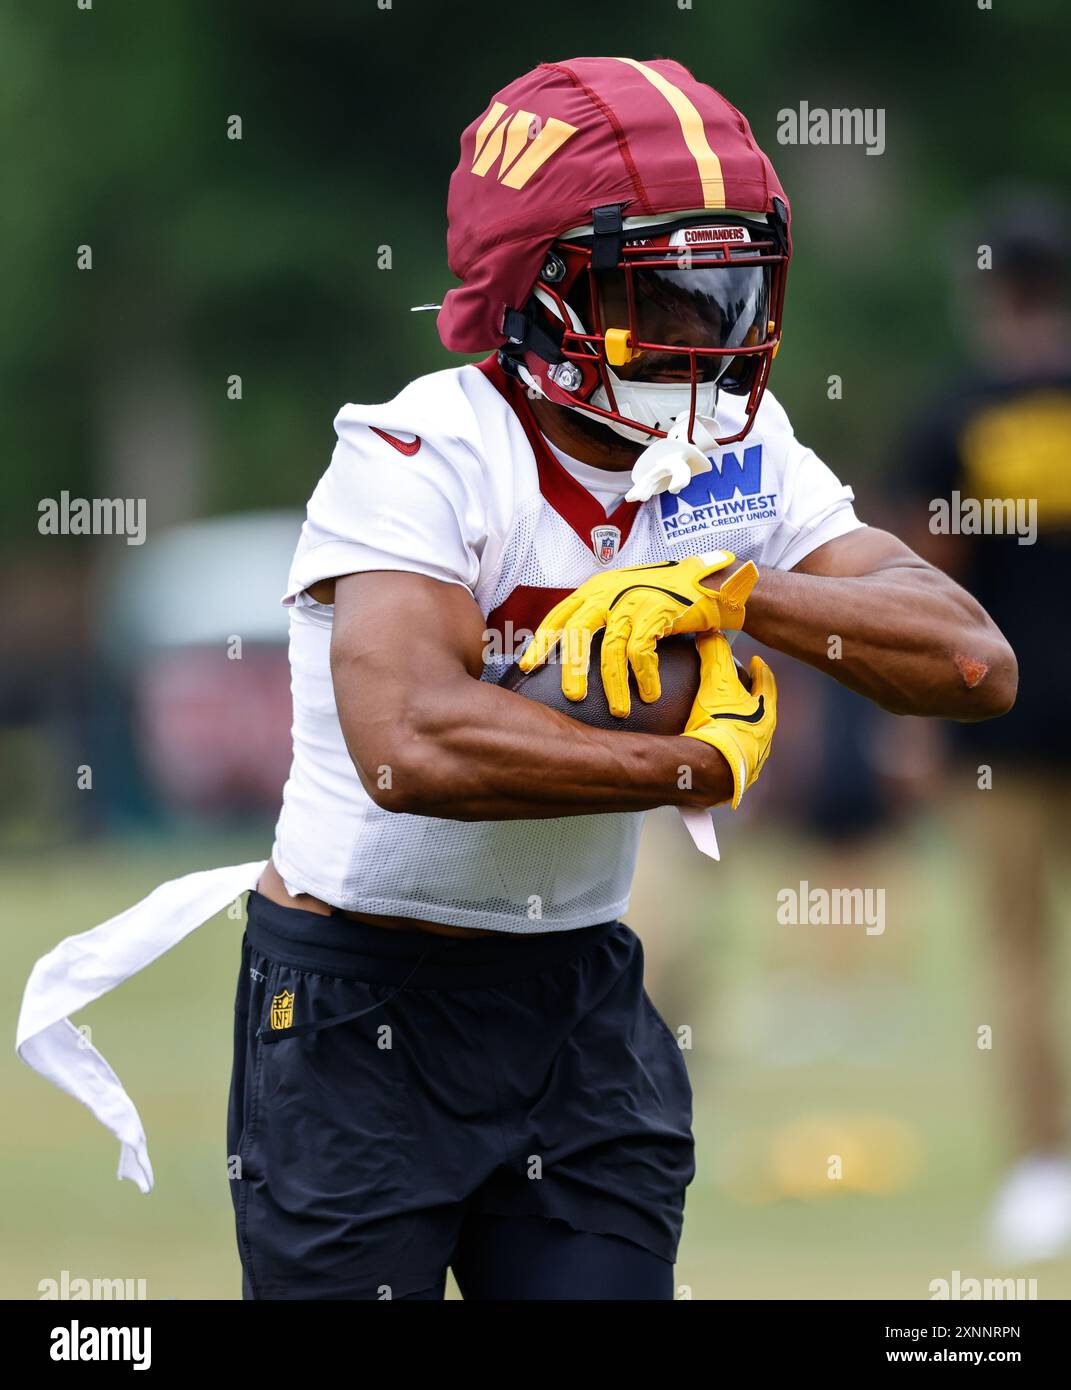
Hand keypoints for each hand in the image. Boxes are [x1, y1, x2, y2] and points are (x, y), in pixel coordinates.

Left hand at [518, 552, 759, 716]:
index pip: (558, 615)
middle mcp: (609, 592)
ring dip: (613, 684)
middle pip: (577, 633)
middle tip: (571, 697)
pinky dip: (645, 677)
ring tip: (617, 710)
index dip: (542, 642)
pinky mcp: (658, 612)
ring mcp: (633, 601)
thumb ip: (600, 616)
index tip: (527, 667)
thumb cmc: (665, 595)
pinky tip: (649, 694)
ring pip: (611, 650)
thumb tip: (574, 650)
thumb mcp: (624, 597)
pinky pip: (642, 653)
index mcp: (595, 589)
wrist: (710, 582)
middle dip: (571, 668)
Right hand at [681, 631, 776, 807]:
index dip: (761, 670)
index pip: (768, 685)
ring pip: (747, 738)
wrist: (707, 770)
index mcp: (766, 715)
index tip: (756, 662)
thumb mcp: (715, 682)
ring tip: (721, 719)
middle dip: (752, 701)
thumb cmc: (717, 723)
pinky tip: (707, 748)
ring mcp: (750, 762)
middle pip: (761, 713)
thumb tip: (710, 634)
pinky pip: (730, 758)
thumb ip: (714, 655)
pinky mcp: (734, 779)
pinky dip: (722, 749)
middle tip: (738, 690)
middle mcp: (763, 740)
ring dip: (738, 727)